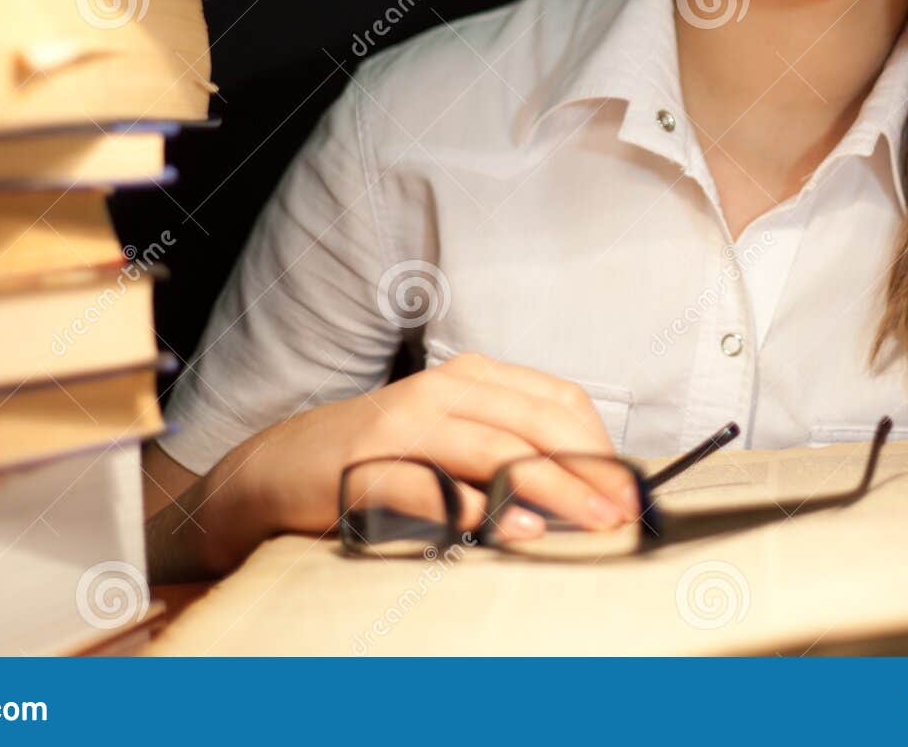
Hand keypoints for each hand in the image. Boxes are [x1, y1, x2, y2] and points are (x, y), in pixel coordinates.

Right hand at [219, 352, 637, 540]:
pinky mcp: (369, 464)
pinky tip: (516, 530)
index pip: (558, 402)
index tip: (629, 492)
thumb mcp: (450, 441)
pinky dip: (480, 509)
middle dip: (589, 473)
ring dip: (552, 490)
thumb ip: (508, 453)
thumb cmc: (379, 457)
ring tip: (590, 523)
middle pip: (537, 426)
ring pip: (497, 451)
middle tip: (623, 516)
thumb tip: (586, 496)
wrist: (278, 466)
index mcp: (472, 377)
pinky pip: (436, 486)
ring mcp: (405, 423)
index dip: (601, 447)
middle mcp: (443, 389)